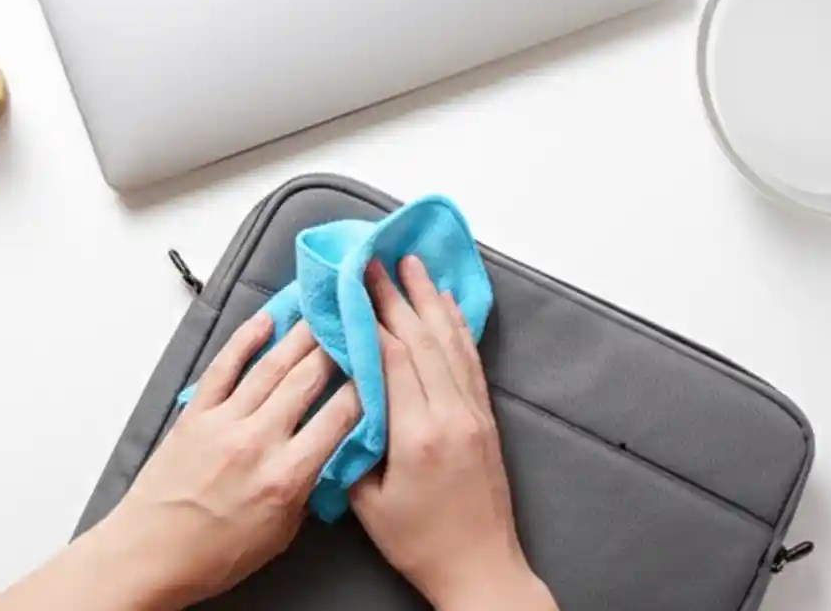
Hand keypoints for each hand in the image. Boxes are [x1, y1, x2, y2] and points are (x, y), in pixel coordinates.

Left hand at [0, 316, 360, 610]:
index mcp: (287, 476)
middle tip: (352, 321)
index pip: (339, 417)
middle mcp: (258, 441)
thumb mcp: (281, 535)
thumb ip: (308, 490)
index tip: (376, 364)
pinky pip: (223, 368)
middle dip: (334, 347)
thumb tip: (329, 455)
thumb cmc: (215, 555)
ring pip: (270, 367)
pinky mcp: (195, 415)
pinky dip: (244, 341)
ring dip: (299, 335)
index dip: (364, 386)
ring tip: (320, 311)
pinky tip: (264, 321)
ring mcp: (224, 423)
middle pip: (306, 379)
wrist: (150, 555)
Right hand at [351, 257, 557, 610]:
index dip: (371, 317)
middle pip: (422, 340)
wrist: (480, 568)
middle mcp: (451, 415)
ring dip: (429, 300)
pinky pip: (470, 361)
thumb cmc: (420, 542)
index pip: (393, 358)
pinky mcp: (486, 419)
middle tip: (374, 262)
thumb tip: (345, 398)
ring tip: (412, 265)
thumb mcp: (368, 502)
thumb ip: (354, 446)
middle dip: (395, 296)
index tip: (353, 286)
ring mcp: (474, 414)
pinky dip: (457, 327)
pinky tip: (446, 306)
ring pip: (450, 343)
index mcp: (418, 435)